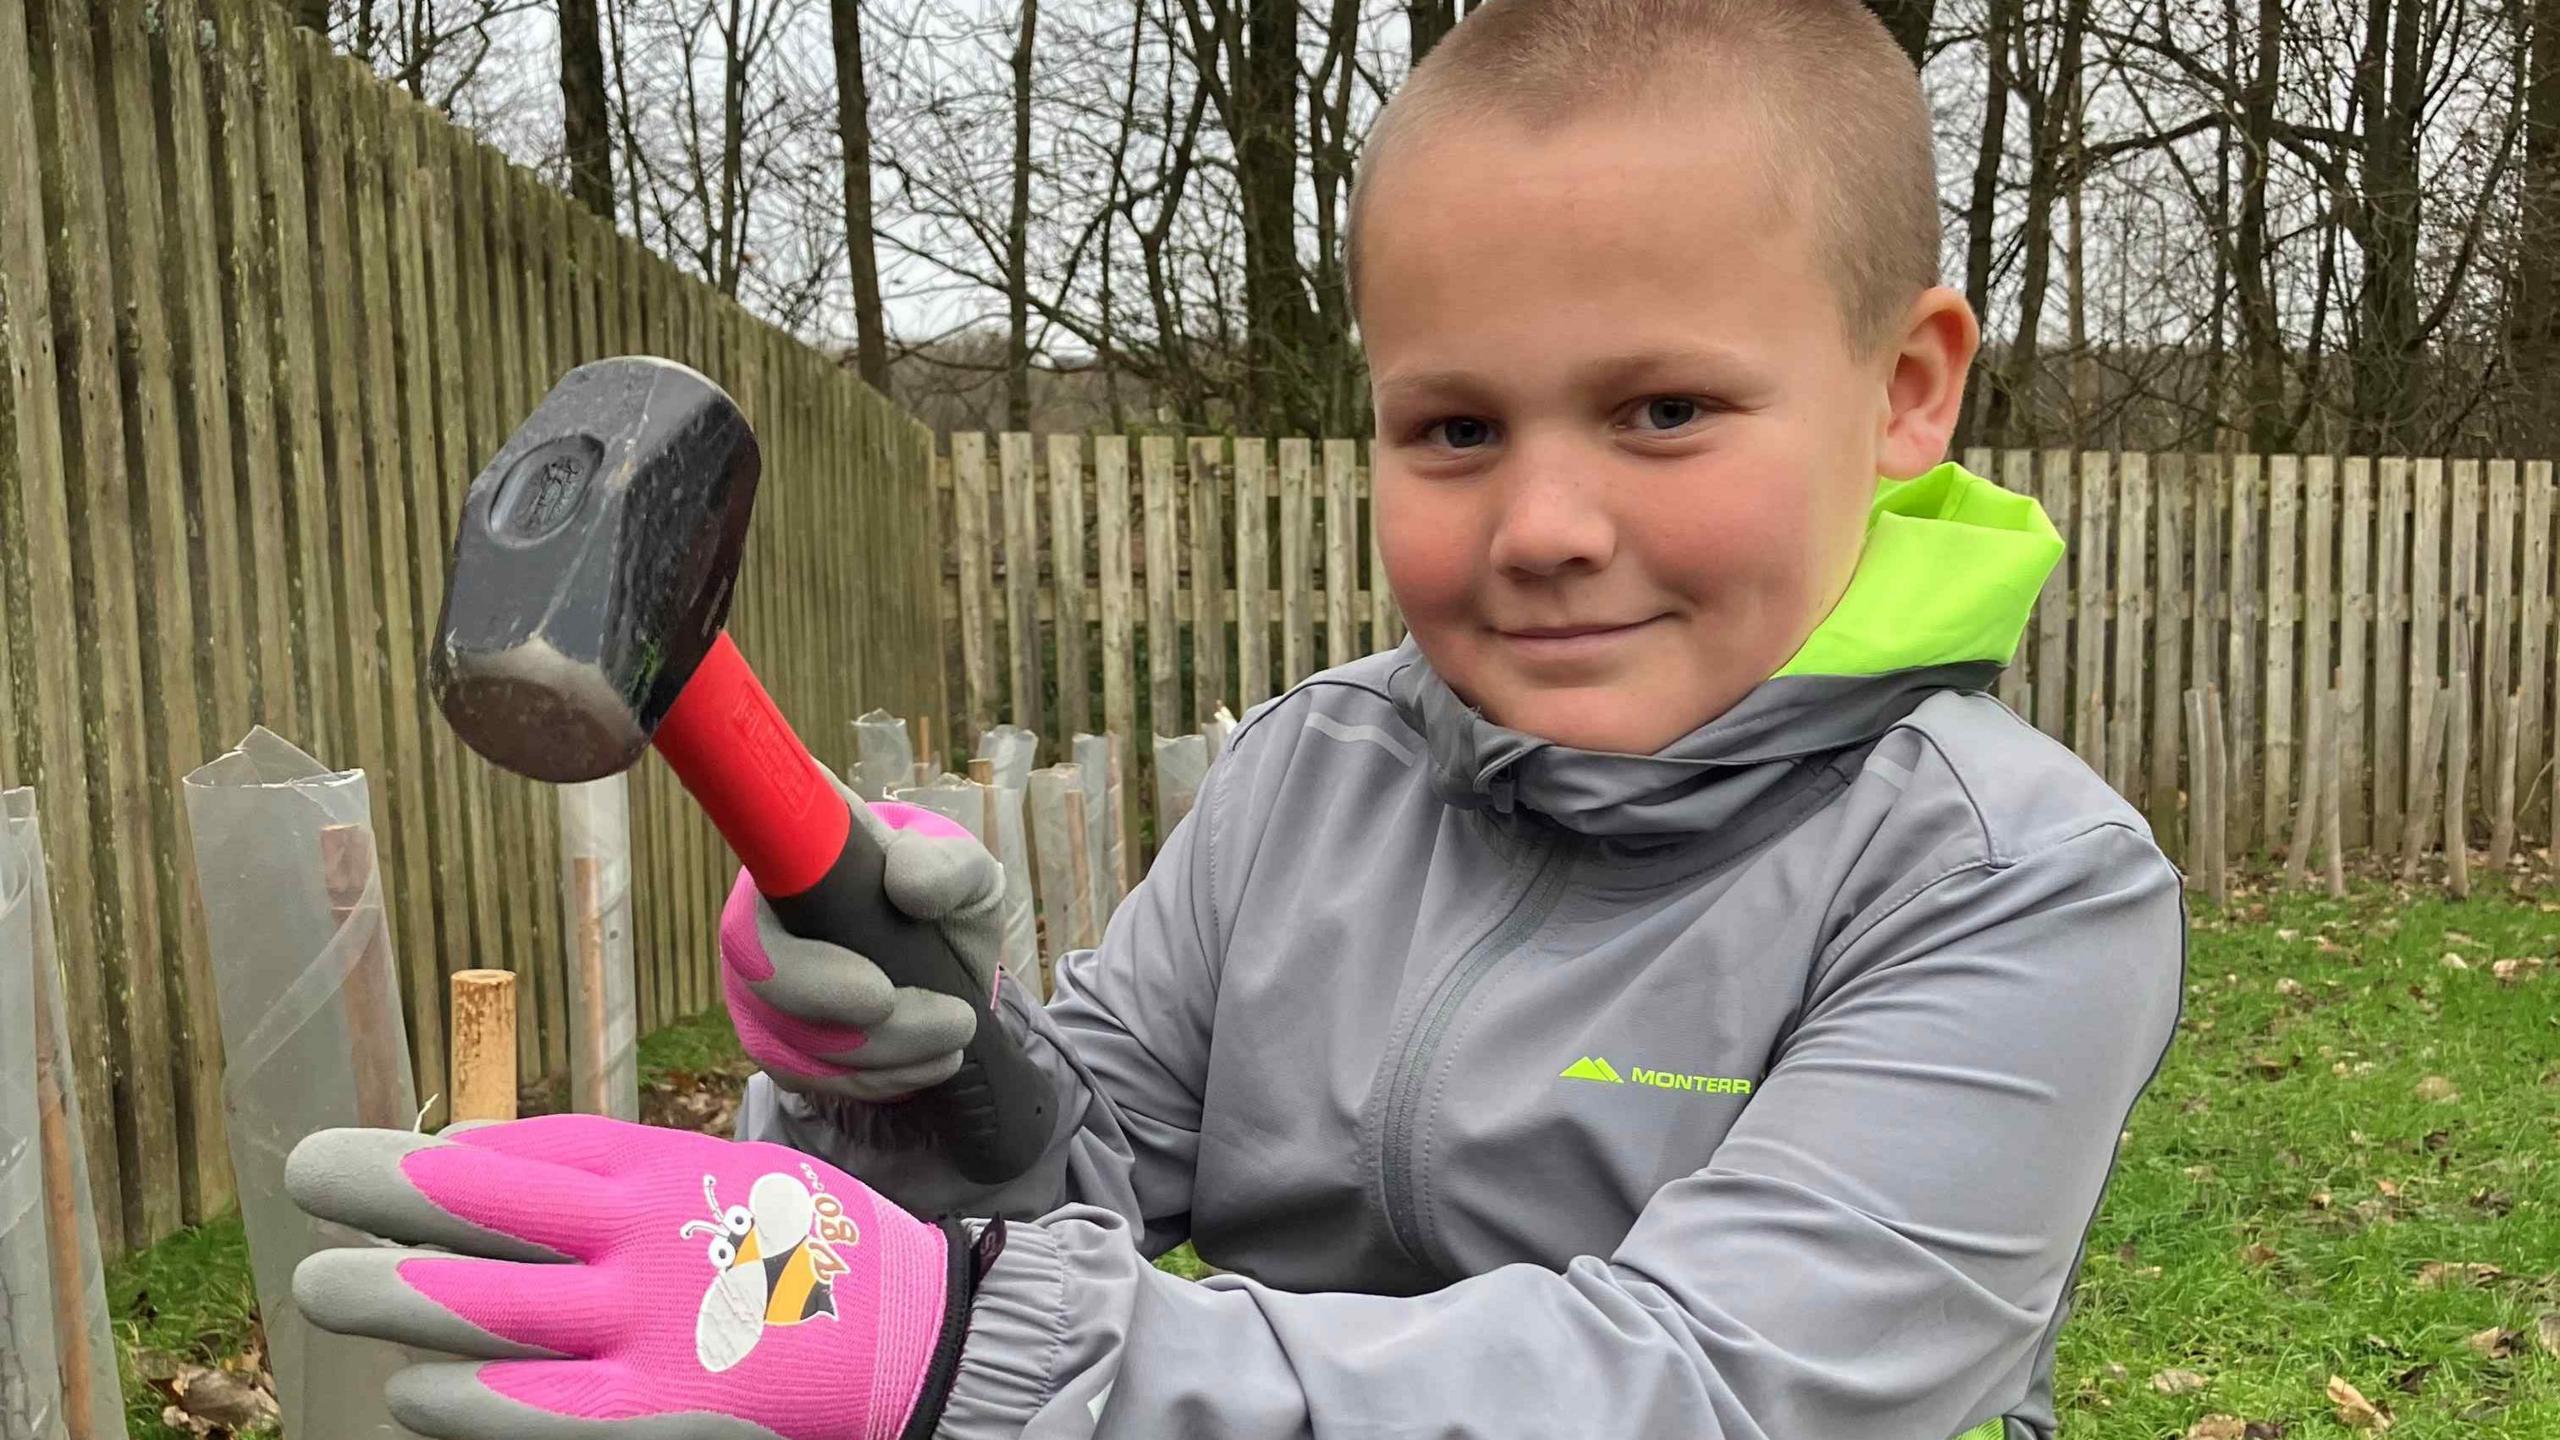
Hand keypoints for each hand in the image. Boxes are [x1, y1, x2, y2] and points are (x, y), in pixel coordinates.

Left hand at [286, 1115, 984, 1439]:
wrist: (919, 1343)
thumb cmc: (803, 1252)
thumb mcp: (719, 1179)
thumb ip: (610, 1174)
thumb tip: (468, 1159)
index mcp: (661, 1172)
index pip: (510, 1150)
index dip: (416, 1151)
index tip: (356, 1159)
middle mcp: (640, 1242)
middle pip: (468, 1211)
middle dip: (369, 1192)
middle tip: (309, 1183)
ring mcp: (644, 1333)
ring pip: (471, 1308)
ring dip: (381, 1293)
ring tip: (326, 1285)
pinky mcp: (655, 1414)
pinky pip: (520, 1412)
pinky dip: (450, 1400)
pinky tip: (415, 1391)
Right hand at [722, 794, 1004, 1103]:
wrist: (943, 955)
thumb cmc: (943, 896)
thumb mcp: (967, 872)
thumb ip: (948, 867)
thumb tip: (906, 885)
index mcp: (796, 847)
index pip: (754, 863)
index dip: (796, 927)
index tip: (879, 994)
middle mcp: (758, 912)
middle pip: (760, 974)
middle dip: (853, 1021)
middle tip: (951, 1023)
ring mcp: (755, 980)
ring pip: (786, 1038)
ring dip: (882, 1056)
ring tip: (957, 1037)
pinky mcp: (769, 1036)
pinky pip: (799, 1074)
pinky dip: (873, 1080)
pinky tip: (930, 1063)